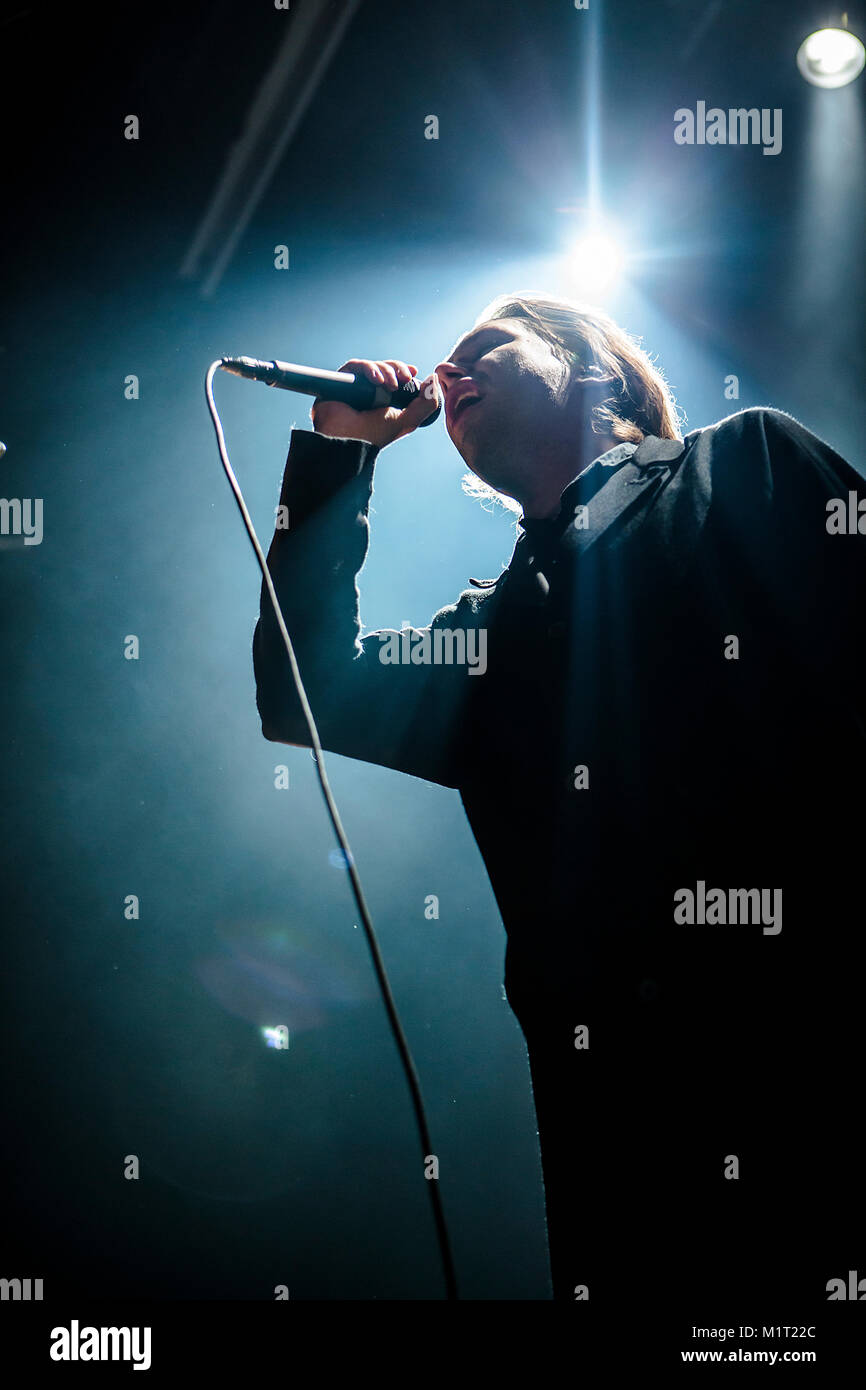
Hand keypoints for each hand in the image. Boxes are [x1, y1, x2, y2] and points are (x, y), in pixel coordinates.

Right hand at [311, 358, 439, 447]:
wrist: (348, 439)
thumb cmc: (375, 434)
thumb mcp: (408, 421)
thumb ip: (427, 404)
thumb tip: (433, 378)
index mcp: (385, 400)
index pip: (395, 378)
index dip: (403, 371)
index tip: (413, 372)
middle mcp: (370, 392)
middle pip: (386, 368)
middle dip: (397, 369)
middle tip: (403, 379)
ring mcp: (356, 386)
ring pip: (373, 365)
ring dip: (385, 370)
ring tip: (388, 384)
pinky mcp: (342, 380)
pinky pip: (356, 366)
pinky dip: (369, 369)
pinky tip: (376, 379)